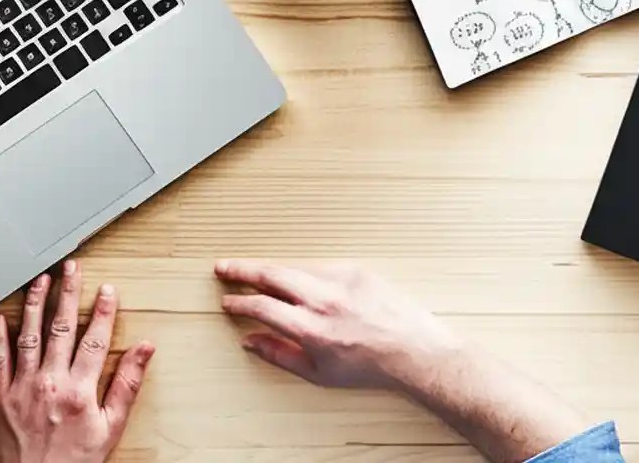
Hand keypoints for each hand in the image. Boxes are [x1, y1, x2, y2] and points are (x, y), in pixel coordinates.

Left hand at [0, 260, 154, 462]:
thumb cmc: (75, 462)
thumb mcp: (112, 427)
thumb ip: (128, 385)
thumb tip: (145, 351)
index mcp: (80, 390)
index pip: (95, 339)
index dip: (103, 311)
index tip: (107, 290)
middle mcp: (50, 382)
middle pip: (62, 328)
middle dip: (68, 293)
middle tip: (71, 268)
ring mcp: (23, 388)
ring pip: (30, 336)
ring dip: (35, 304)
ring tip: (40, 280)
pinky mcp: (2, 397)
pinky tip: (0, 315)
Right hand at [218, 260, 589, 462]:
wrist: (414, 351)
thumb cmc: (370, 367)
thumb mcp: (319, 374)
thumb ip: (280, 354)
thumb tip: (251, 340)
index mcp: (312, 328)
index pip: (262, 306)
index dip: (239, 302)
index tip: (228, 300)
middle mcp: (324, 300)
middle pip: (272, 274)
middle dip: (243, 270)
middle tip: (224, 268)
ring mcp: (342, 281)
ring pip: (295, 266)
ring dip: (270, 267)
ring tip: (253, 269)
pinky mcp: (358, 270)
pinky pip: (320, 265)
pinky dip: (301, 269)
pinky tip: (293, 274)